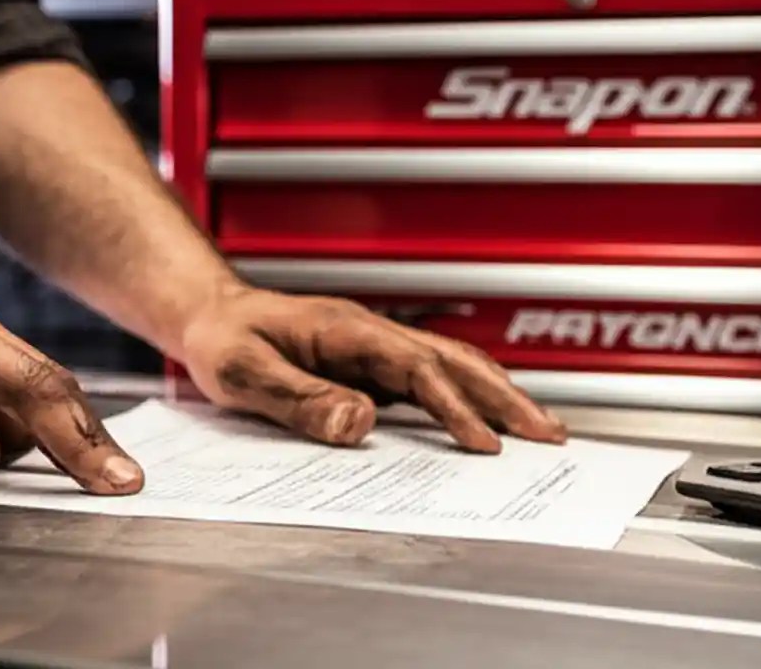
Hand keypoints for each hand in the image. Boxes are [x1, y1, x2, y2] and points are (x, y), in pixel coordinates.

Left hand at [177, 283, 566, 452]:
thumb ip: (301, 399)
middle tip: (549, 434)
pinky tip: (487, 421)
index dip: (455, 406)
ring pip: (453, 364)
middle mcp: (371, 334)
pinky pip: (433, 379)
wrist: (211, 316)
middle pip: (455, 359)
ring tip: (539, 429)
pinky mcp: (373, 364)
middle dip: (505, 396)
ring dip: (498, 395)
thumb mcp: (247, 373)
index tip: (484, 443)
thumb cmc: (225, 340)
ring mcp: (376, 347)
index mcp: (346, 331)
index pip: (417, 368)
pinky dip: (469, 398)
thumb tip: (360, 424)